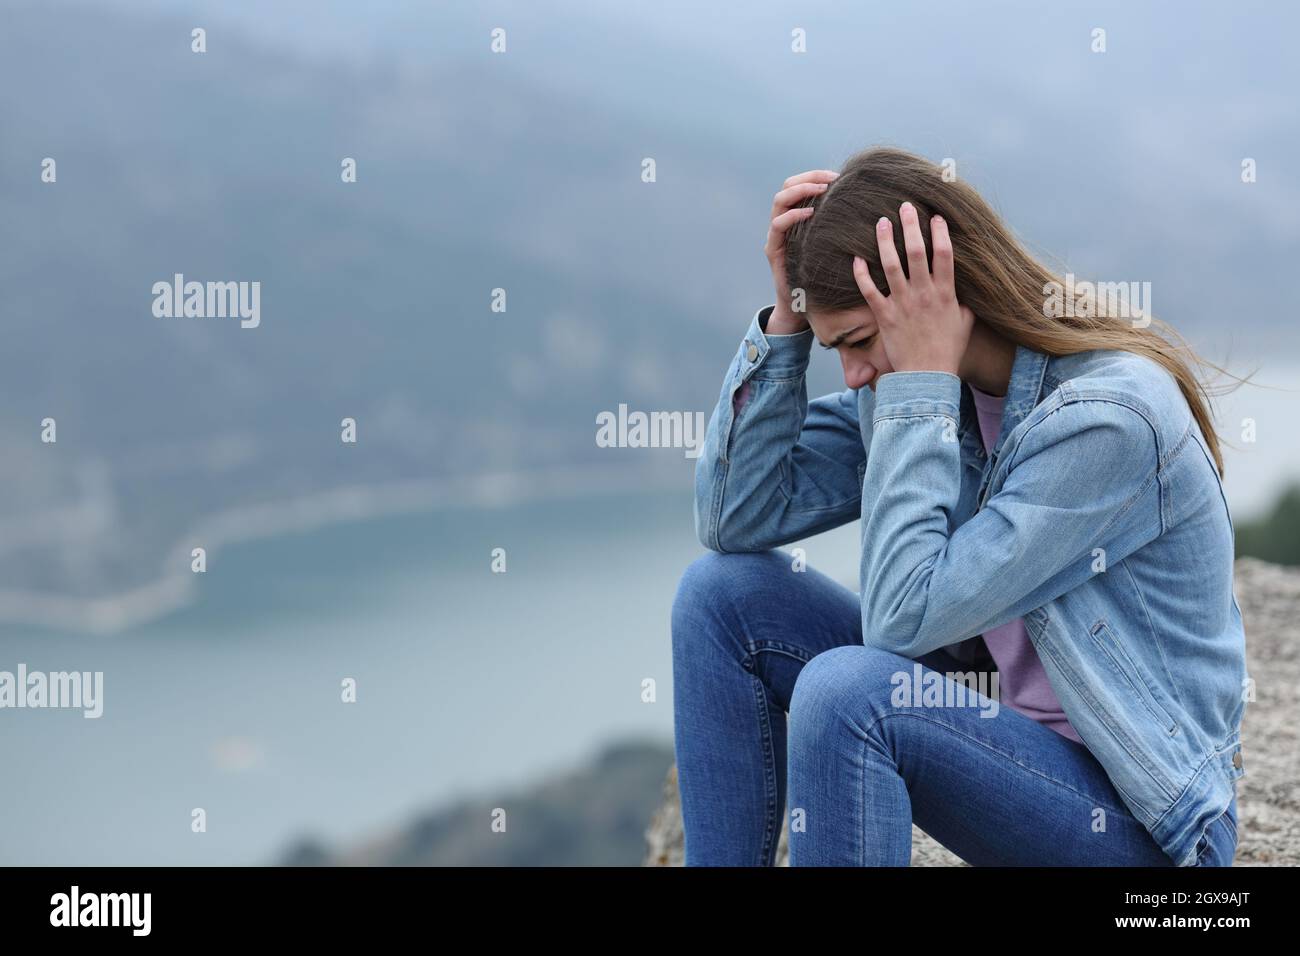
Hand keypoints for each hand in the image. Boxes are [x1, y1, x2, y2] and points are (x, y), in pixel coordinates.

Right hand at [764, 169, 838, 333]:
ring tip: (821, 191)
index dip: (817, 174)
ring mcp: (776, 235)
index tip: (839, 176)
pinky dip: (793, 215)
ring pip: (779, 201)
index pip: (800, 183)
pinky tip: (810, 213)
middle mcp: (784, 222)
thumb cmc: (823, 276)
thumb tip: (871, 207)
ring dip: (800, 190)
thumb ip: (842, 226)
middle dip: (809, 177)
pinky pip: (778, 225)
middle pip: (787, 186)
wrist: (802, 306)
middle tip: (831, 181)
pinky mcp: (773, 250)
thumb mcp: (834, 245)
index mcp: (797, 216)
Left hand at [852, 202, 973, 374]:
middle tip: (905, 206)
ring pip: (892, 265)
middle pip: (918, 252)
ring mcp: (903, 304)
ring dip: (885, 241)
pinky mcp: (884, 316)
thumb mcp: (965, 323)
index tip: (935, 215)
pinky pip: (870, 290)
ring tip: (881, 222)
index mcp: (946, 293)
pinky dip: (862, 274)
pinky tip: (856, 258)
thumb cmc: (948, 351)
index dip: (940, 232)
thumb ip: (964, 302)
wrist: (927, 376)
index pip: (945, 255)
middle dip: (912, 226)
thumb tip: (967, 289)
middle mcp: (924, 294)